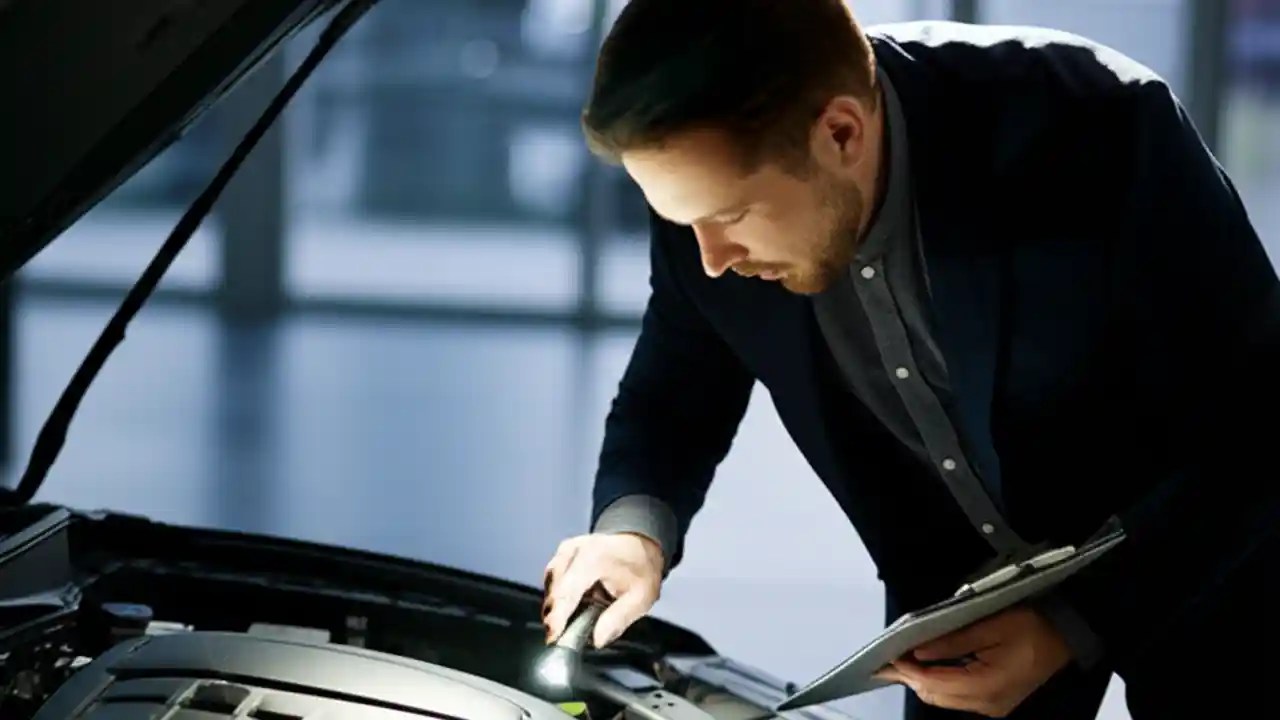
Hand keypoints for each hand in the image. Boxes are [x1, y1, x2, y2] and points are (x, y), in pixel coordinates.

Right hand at [543, 532, 664, 648]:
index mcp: (595, 558)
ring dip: (555, 606)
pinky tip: (567, 608)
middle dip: (554, 615)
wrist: (640, 544)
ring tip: (565, 625)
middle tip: (560, 638)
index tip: (553, 636)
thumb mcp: (641, 598)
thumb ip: (618, 619)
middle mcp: (576, 550)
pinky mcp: (562, 554)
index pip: (569, 589)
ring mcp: (566, 550)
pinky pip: (552, 578)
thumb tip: (596, 640)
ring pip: (551, 583)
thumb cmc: (641, 570)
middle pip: (555, 588)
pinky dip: (557, 596)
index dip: (558, 615)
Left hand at [873, 605, 1071, 717]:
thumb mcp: (990, 626)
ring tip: (903, 662)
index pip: (935, 684)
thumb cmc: (1032, 626)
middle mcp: (988, 704)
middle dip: (911, 678)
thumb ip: (952, 642)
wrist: (1065, 636)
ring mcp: (992, 706)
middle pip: (937, 696)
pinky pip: (959, 697)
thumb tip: (919, 651)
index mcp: (987, 686)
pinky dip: (940, 683)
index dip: (909, 671)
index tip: (889, 656)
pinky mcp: (995, 702)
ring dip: (923, 681)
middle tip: (889, 659)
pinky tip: (928, 668)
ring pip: (945, 699)